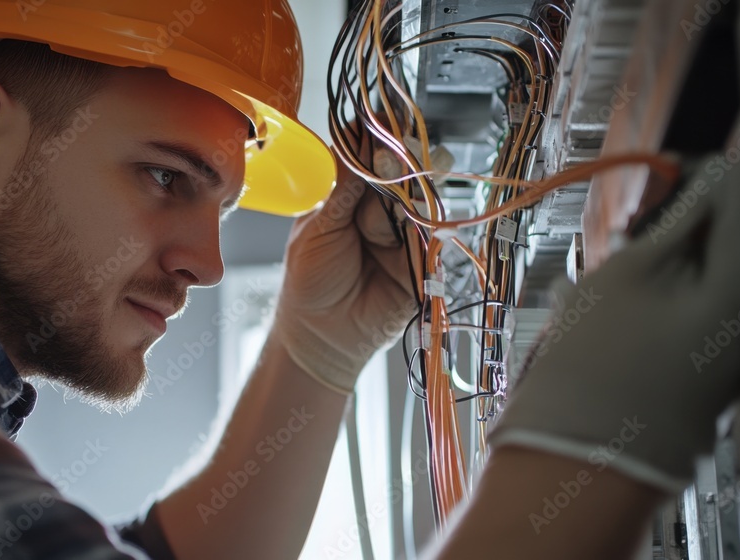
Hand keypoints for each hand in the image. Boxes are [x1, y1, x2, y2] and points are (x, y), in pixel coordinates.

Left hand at [273, 153, 416, 394]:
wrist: (319, 335)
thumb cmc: (309, 281)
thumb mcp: (318, 228)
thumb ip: (342, 188)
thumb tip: (356, 141)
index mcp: (350, 194)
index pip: (368, 154)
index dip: (375, 137)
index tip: (376, 122)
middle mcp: (381, 208)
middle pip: (402, 169)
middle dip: (398, 159)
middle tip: (389, 155)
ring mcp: (404, 231)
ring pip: (419, 196)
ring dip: (408, 189)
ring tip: (394, 187)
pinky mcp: (422, 259)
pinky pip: (431, 232)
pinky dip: (423, 221)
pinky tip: (412, 215)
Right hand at [493, 154, 739, 488]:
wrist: (578, 443)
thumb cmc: (597, 353)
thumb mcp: (632, 271)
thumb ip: (680, 219)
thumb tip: (712, 177)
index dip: (712, 180)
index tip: (674, 171)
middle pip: (735, 249)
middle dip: (690, 228)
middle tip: (642, 224)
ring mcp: (735, 356)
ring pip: (714, 284)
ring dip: (676, 264)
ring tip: (625, 268)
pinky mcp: (711, 377)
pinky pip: (701, 319)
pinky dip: (671, 300)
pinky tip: (627, 304)